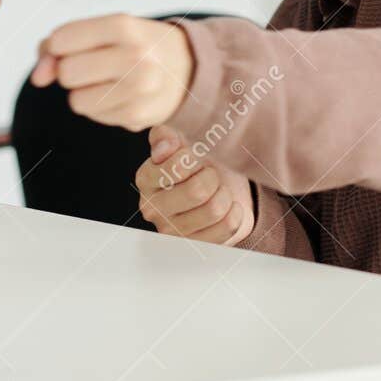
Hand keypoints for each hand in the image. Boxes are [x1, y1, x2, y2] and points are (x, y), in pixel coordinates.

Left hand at [29, 14, 192, 131]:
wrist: (185, 66)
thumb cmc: (132, 44)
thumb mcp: (101, 30)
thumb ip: (58, 44)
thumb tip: (38, 78)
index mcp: (122, 25)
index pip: (60, 40)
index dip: (58, 46)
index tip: (75, 45)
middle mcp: (136, 56)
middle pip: (66, 73)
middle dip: (71, 71)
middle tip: (96, 64)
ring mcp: (140, 89)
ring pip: (76, 101)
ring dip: (85, 92)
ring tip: (110, 81)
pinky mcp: (138, 116)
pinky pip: (93, 115)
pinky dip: (101, 107)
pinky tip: (122, 95)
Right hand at [136, 124, 253, 245]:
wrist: (215, 188)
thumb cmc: (195, 163)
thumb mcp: (181, 141)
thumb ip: (166, 136)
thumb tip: (164, 147)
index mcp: (145, 179)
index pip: (176, 167)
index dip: (196, 158)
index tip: (197, 157)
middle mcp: (152, 208)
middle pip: (197, 191)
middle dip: (212, 177)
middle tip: (211, 174)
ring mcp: (172, 231)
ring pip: (214, 210)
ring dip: (224, 195)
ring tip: (219, 190)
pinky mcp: (195, 245)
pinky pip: (226, 226)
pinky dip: (235, 212)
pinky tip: (228, 206)